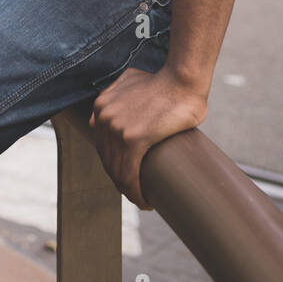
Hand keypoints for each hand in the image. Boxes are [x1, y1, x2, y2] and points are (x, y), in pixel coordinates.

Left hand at [88, 66, 206, 210]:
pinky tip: (146, 202)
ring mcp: (116, 128)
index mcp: (100, 106)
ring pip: (118, 172)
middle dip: (122, 181)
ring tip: (144, 200)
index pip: (103, 147)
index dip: (115, 165)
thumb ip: (117, 93)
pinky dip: (136, 195)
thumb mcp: (131, 81)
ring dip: (129, 192)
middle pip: (108, 161)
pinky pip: (129, 176)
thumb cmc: (165, 81)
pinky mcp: (133, 139)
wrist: (182, 79)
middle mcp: (103, 117)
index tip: (130, 175)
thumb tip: (112, 110)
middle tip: (138, 192)